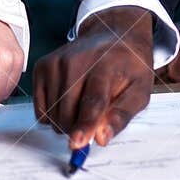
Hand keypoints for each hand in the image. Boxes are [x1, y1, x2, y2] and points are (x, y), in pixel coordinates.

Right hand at [33, 5, 153, 148]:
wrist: (112, 36)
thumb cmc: (127, 66)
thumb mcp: (139, 91)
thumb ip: (121, 116)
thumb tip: (101, 138)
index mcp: (105, 65)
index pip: (93, 101)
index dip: (85, 125)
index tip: (76, 143)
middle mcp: (76, 60)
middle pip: (68, 112)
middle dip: (79, 128)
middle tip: (93, 120)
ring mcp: (56, 62)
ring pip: (52, 114)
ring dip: (66, 122)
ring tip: (82, 107)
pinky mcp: (42, 67)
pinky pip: (40, 108)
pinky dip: (52, 115)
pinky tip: (67, 102)